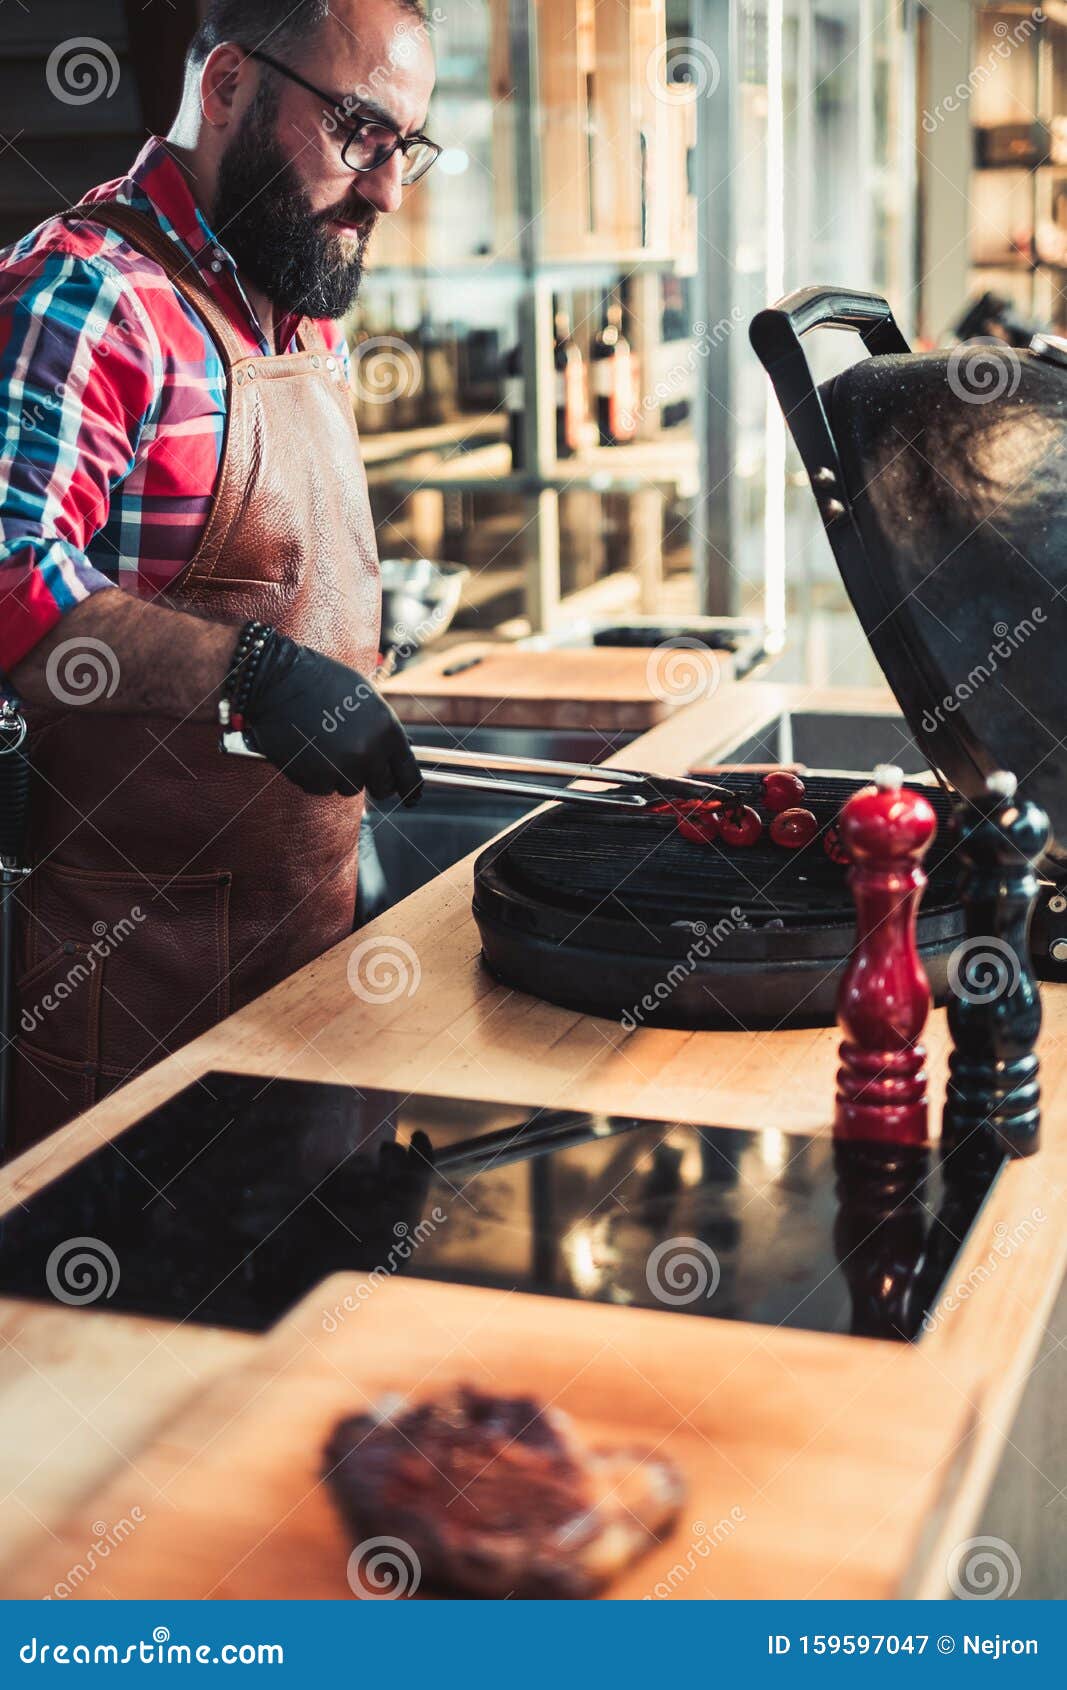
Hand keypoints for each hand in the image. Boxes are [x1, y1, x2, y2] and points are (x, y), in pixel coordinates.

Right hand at [242, 634, 421, 803]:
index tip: (410, 798)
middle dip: (372, 778)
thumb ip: (384, 730)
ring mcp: (340, 768)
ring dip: (340, 774)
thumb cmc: (323, 681)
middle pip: (381, 787)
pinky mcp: (314, 777)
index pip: (408, 775)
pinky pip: (323, 788)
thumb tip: (397, 756)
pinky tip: (308, 750)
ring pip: (349, 788)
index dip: (410, 790)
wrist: (279, 679)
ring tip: (325, 745)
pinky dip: (316, 775)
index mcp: (387, 731)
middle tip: (356, 762)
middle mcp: (368, 753)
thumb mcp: (366, 699)